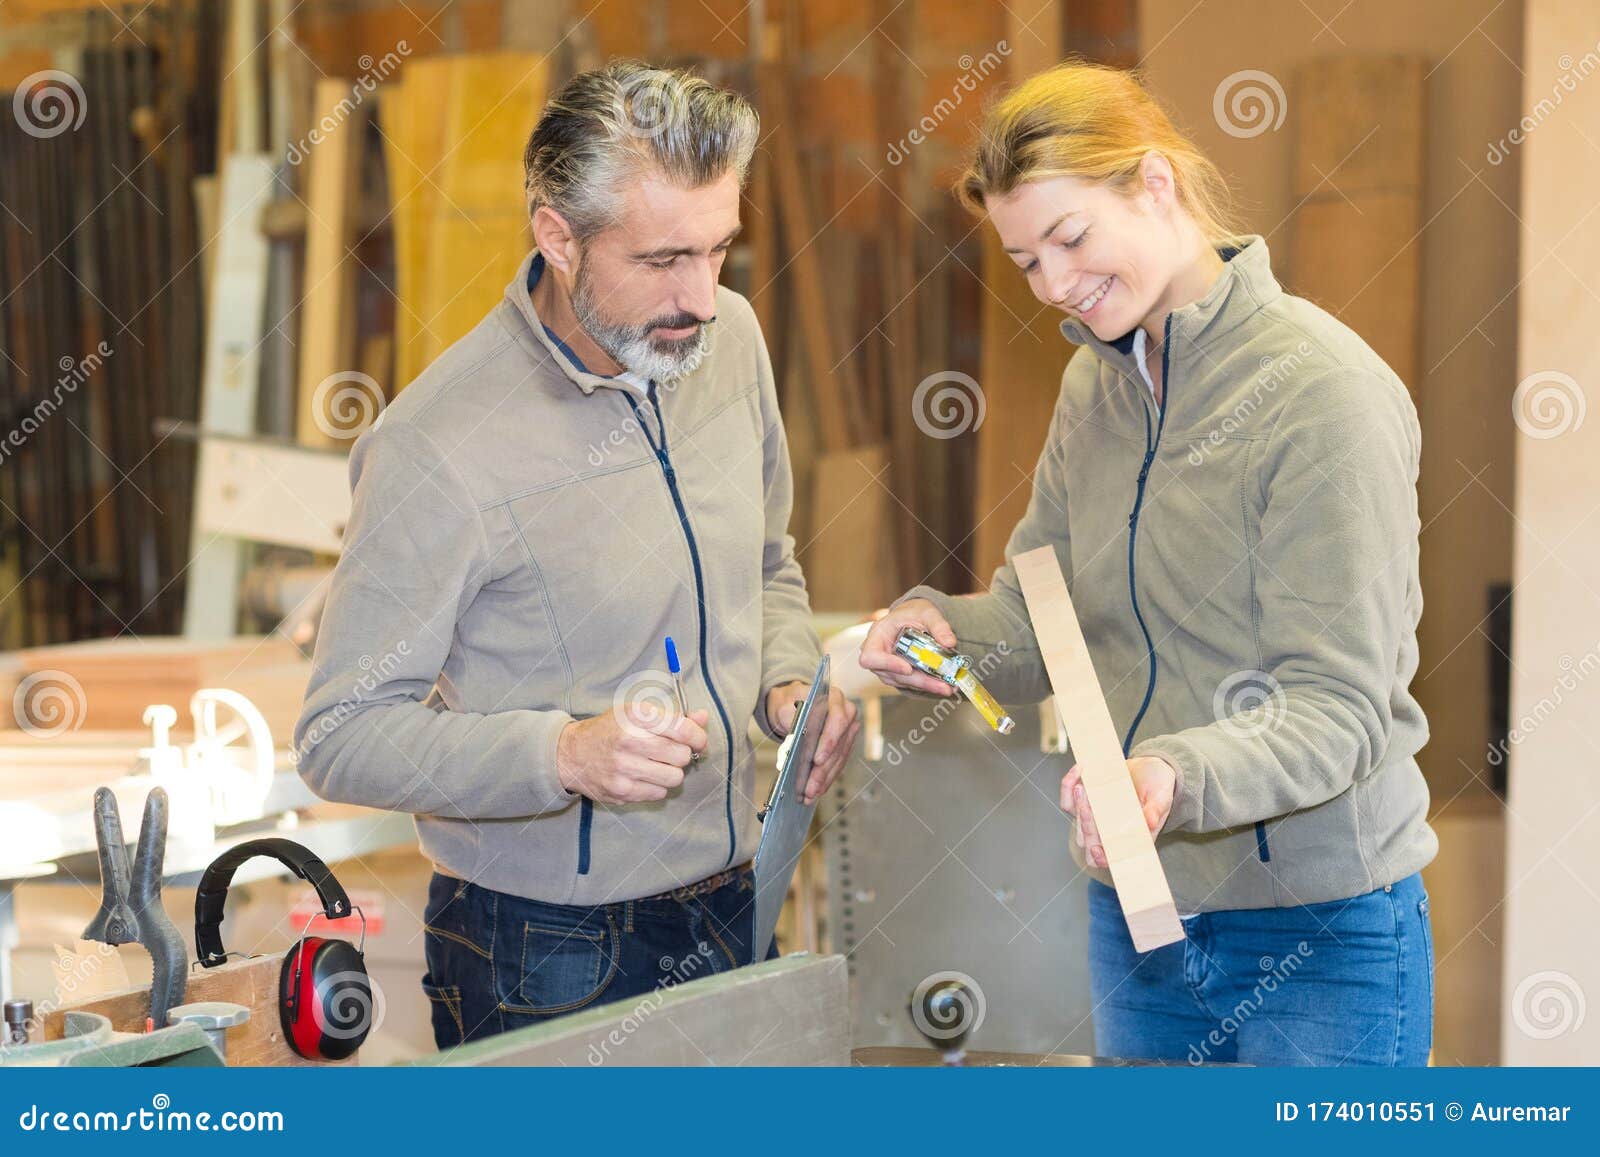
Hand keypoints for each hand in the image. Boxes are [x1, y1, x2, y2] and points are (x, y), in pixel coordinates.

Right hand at [557, 702, 708, 803]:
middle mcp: (630, 741)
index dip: (698, 737)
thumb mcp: (636, 714)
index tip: (697, 740)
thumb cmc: (610, 730)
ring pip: (674, 778)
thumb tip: (703, 717)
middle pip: (682, 755)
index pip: (683, 729)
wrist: (572, 754)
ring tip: (657, 765)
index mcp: (635, 716)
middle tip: (669, 752)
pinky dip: (657, 786)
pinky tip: (643, 776)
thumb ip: (673, 717)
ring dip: (671, 772)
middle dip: (681, 754)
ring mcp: (624, 769)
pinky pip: (659, 793)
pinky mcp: (621, 791)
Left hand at [768, 682, 859, 803]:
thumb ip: (787, 715)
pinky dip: (826, 779)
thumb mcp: (784, 702)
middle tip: (810, 787)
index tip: (817, 760)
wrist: (791, 704)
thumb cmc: (789, 702)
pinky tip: (816, 791)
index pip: (838, 720)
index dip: (829, 742)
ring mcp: (847, 731)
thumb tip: (793, 739)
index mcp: (834, 698)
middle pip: (838, 746)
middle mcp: (846, 714)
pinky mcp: (843, 746)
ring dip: (824, 779)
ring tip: (810, 794)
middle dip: (823, 770)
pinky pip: (837, 765)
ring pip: (839, 759)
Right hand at [857, 599, 958, 696]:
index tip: (908, 668)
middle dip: (918, 680)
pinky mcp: (899, 675)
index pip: (870, 656)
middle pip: (892, 674)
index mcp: (878, 635)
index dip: (886, 664)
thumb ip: (938, 625)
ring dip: (926, 685)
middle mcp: (879, 654)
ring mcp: (887, 667)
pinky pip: (911, 683)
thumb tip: (949, 642)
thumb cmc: (913, 613)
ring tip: (948, 687)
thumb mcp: (927, 613)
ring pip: (903, 682)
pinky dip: (928, 684)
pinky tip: (944, 685)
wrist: (914, 618)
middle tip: (941, 685)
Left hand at [1060, 755, 1177, 868]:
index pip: (1112, 858)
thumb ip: (1156, 809)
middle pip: (1088, 841)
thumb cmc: (1159, 785)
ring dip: (1076, 806)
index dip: (1102, 858)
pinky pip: (1068, 802)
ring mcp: (1096, 818)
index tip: (1096, 849)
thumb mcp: (1162, 795)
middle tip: (1088, 803)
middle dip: (1086, 825)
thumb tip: (1150, 822)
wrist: (1148, 767)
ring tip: (1082, 787)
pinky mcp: (1086, 803)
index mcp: (1132, 837)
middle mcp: (1111, 832)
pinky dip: (1067, 788)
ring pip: (1076, 823)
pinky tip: (1078, 772)